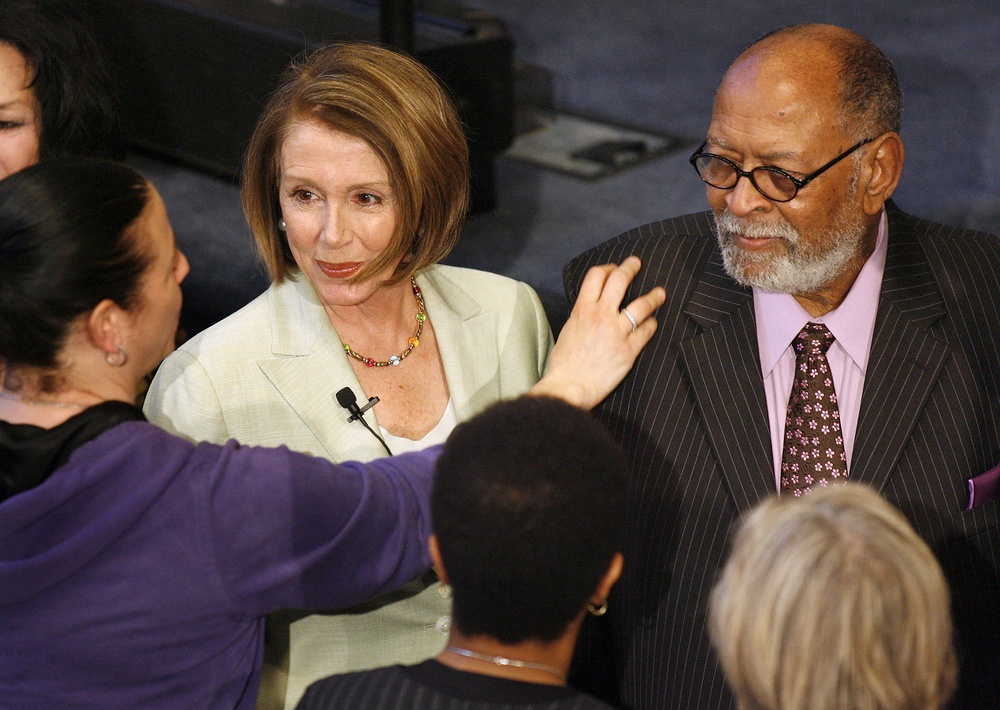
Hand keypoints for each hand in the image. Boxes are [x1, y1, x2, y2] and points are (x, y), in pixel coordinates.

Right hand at [531, 256, 665, 408]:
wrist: (570, 386)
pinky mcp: (629, 350)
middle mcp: (601, 315)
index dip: (608, 268)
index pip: (597, 276)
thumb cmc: (564, 363)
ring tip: (660, 294)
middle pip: (620, 281)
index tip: (614, 269)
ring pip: (641, 305)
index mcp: (583, 309)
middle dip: (631, 268)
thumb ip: (582, 315)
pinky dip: (651, 325)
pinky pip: (646, 331)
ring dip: (653, 297)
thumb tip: (592, 308)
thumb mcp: (569, 330)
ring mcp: (617, 332)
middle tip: (637, 265)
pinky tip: (652, 323)